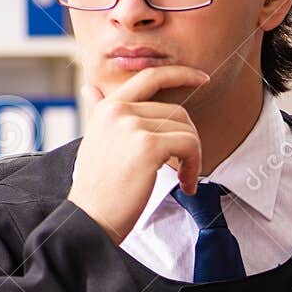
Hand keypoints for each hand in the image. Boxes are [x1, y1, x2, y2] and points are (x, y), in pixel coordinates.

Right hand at [67, 65, 208, 242]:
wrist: (91, 217)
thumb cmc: (97, 187)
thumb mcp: (93, 140)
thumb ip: (97, 112)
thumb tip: (88, 88)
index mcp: (108, 107)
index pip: (149, 76)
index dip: (180, 73)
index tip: (202, 78)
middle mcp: (119, 111)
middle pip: (176, 111)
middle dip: (188, 139)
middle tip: (185, 166)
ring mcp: (133, 126)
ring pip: (186, 129)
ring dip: (193, 157)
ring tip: (184, 179)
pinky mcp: (148, 146)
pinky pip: (190, 145)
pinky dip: (194, 166)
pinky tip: (185, 184)